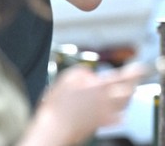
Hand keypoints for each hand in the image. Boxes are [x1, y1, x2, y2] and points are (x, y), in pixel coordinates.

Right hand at [32, 63, 146, 144]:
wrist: (56, 127)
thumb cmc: (58, 104)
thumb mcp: (65, 78)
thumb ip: (81, 72)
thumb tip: (90, 73)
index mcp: (98, 87)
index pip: (123, 77)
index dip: (134, 72)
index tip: (140, 68)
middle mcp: (106, 101)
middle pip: (128, 92)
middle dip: (133, 83)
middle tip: (134, 78)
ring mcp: (105, 114)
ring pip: (125, 104)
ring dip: (128, 96)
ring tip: (128, 90)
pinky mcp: (101, 123)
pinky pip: (119, 118)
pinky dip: (121, 113)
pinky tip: (119, 112)